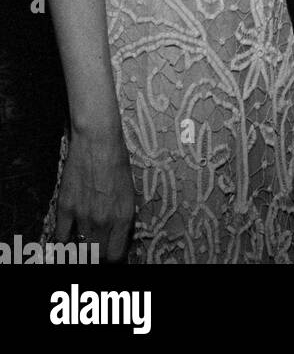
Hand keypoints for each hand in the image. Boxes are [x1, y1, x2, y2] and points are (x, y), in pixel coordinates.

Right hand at [55, 124, 134, 261]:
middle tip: (97, 247)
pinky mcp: (66, 208)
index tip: (110, 252)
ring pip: (80, 249)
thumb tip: (115, 234)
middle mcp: (104, 220)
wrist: (98, 141)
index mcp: (123, 216)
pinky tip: (66, 240)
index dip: (113, 256)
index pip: (115, 254)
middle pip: (98, 255)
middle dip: (98, 253)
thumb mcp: (128, 191)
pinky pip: (61, 238)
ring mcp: (83, 216)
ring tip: (84, 243)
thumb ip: (122, 215)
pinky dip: (63, 242)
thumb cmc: (118, 161)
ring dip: (82, 249)